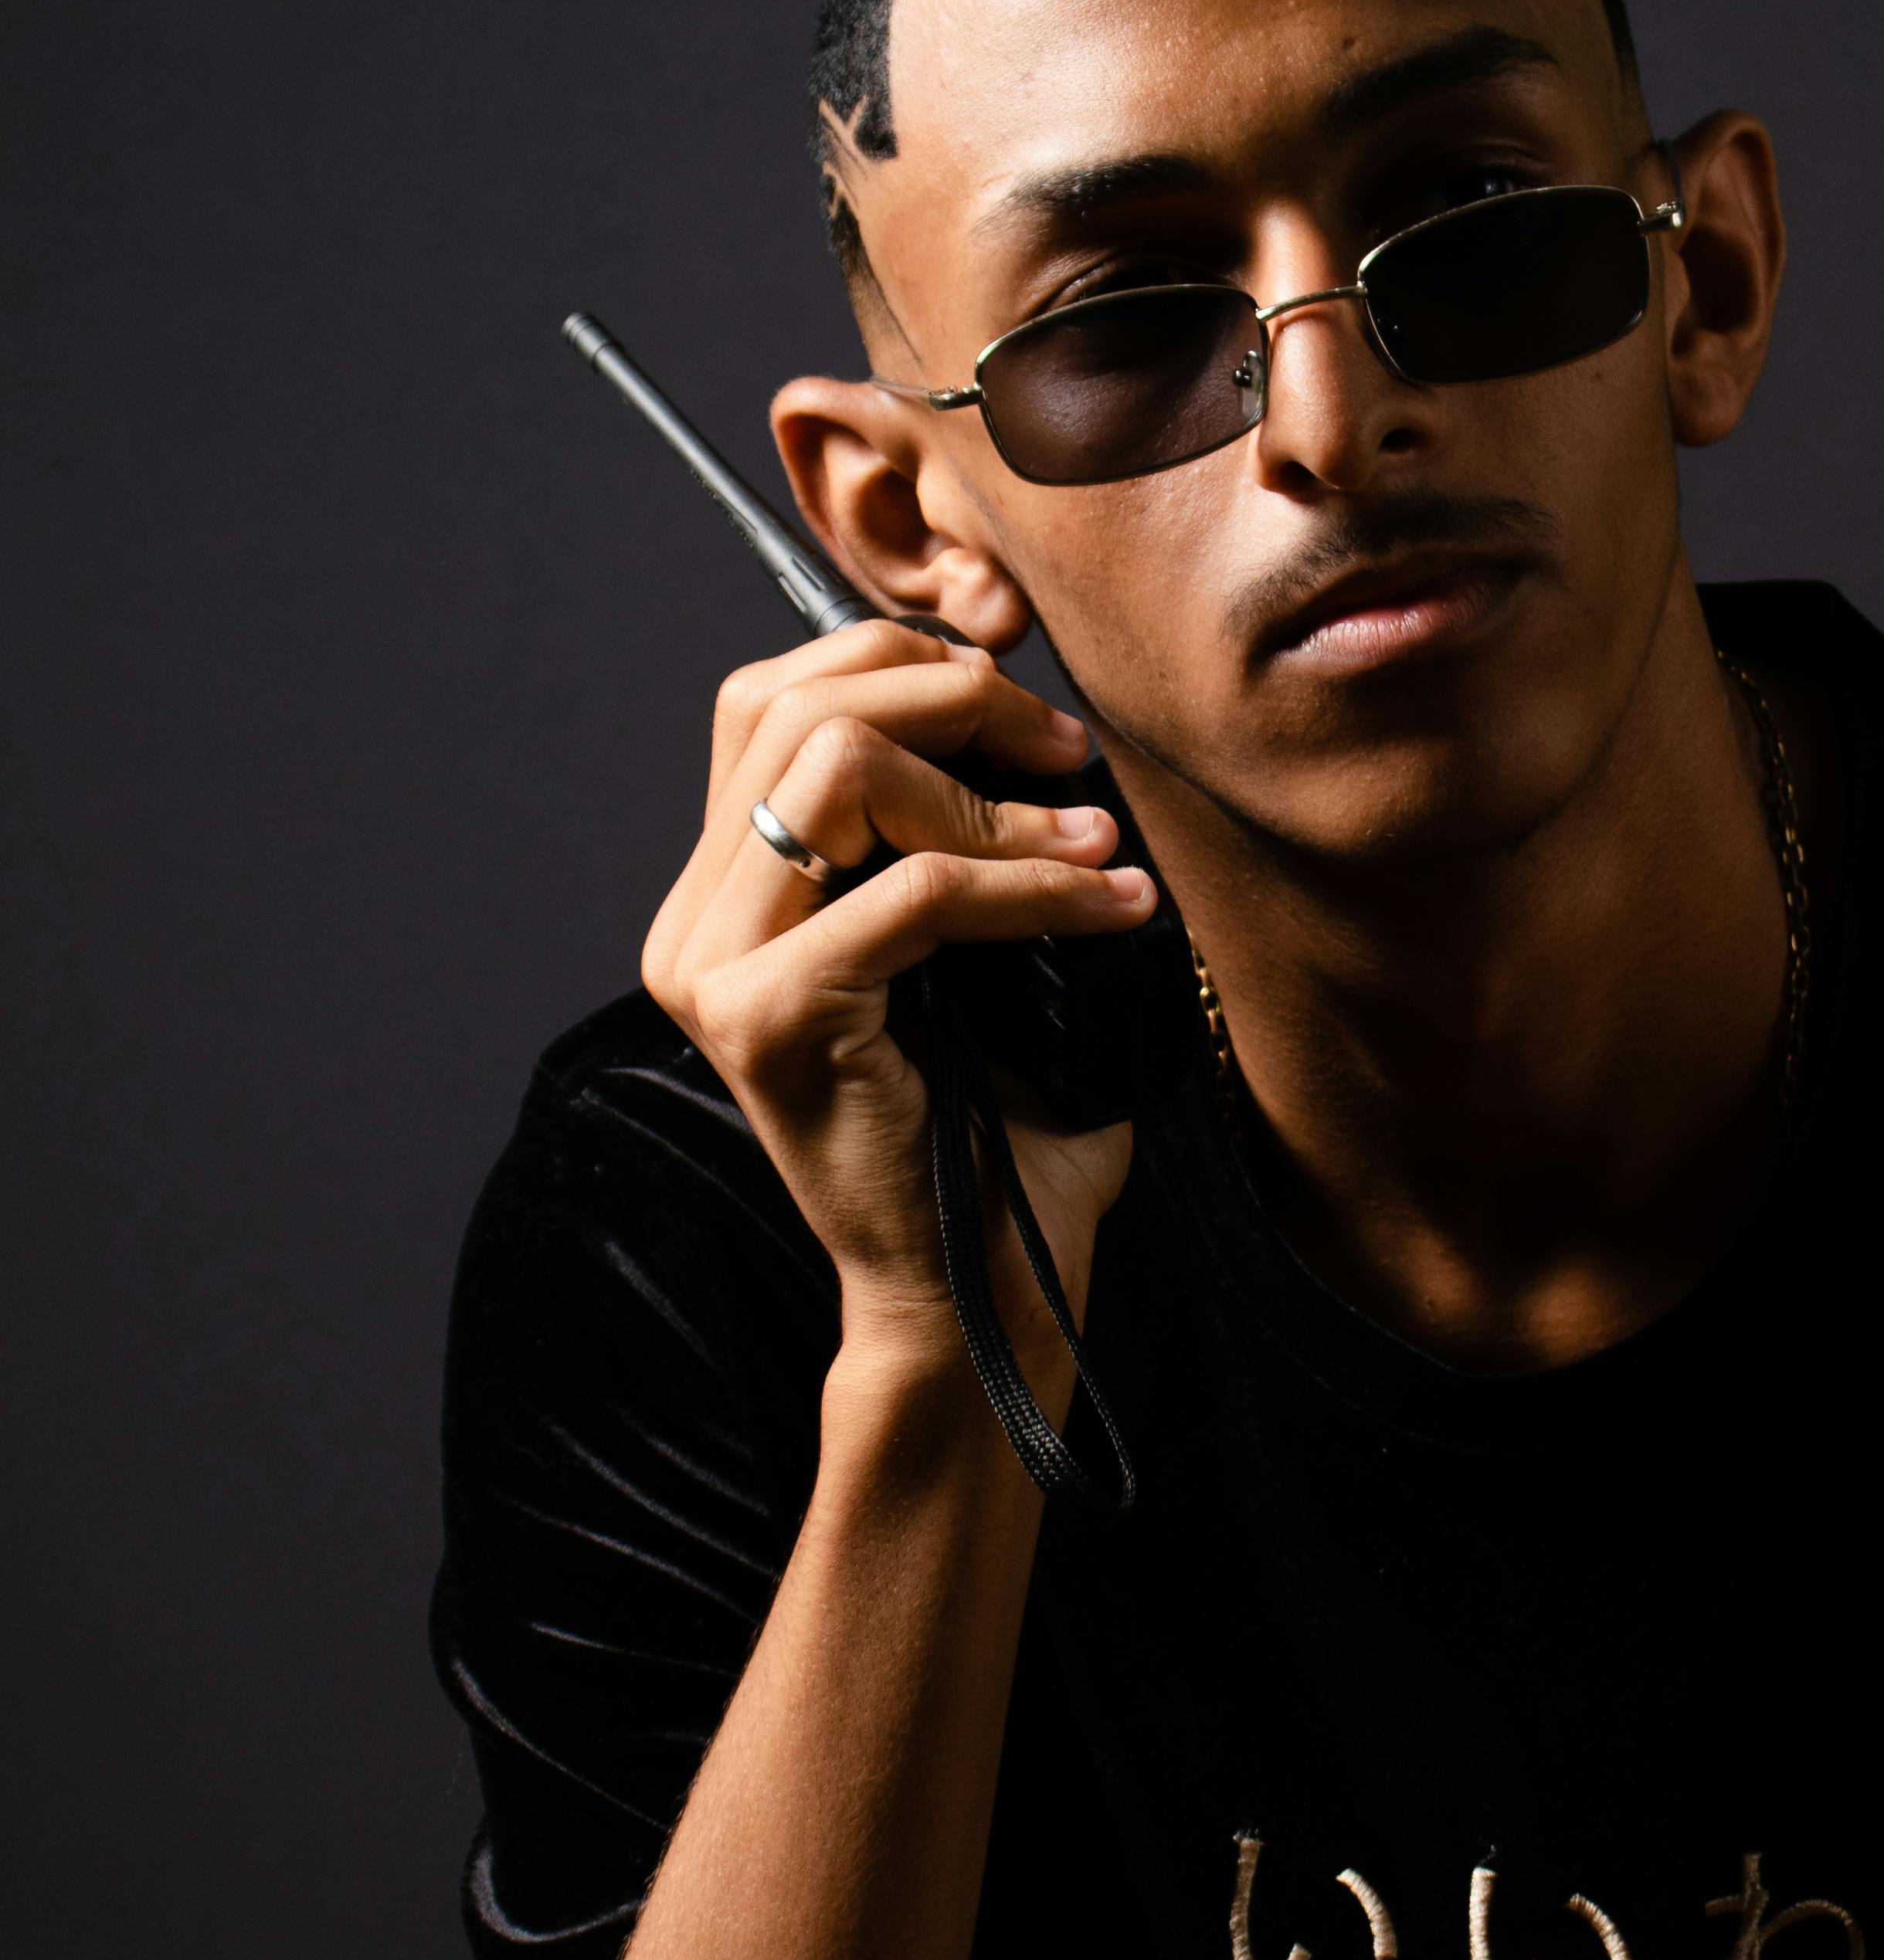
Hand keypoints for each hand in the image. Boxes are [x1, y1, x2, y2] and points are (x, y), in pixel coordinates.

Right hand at [643, 624, 1156, 1381]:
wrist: (978, 1295)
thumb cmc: (998, 1135)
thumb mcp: (968, 954)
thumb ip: (949, 831)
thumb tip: (1022, 710)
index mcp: (724, 898)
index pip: (771, 700)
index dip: (902, 664)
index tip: (1029, 717)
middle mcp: (695, 927)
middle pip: (795, 705)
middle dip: (955, 697)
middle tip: (1071, 756)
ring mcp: (717, 973)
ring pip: (839, 772)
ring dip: (995, 790)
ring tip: (1097, 842)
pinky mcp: (772, 1019)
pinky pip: (916, 891)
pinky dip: (1032, 884)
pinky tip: (1111, 907)